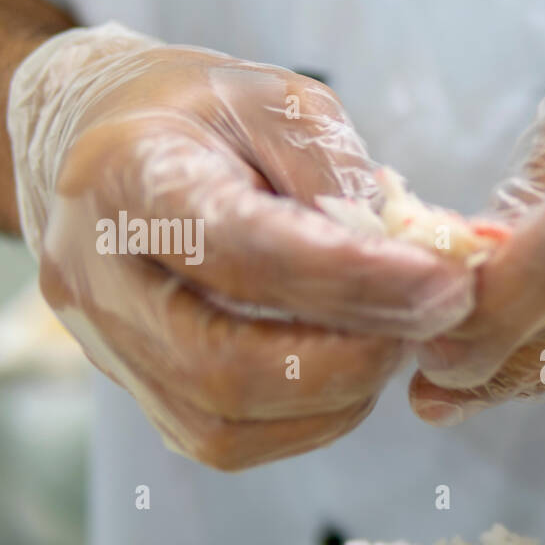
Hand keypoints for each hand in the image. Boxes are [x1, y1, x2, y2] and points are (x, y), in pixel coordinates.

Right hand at [8, 23, 473, 466]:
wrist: (105, 143)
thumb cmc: (202, 118)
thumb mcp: (276, 102)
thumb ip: (338, 176)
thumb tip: (414, 261)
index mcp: (127, 178)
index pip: (244, 249)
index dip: (354, 279)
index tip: (446, 285)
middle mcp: (97, 277)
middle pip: (224, 366)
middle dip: (353, 358)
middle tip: (436, 321)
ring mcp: (110, 348)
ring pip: (227, 424)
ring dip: (340, 395)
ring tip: (398, 336)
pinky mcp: (141, 394)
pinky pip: (230, 442)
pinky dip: (312, 419)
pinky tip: (354, 368)